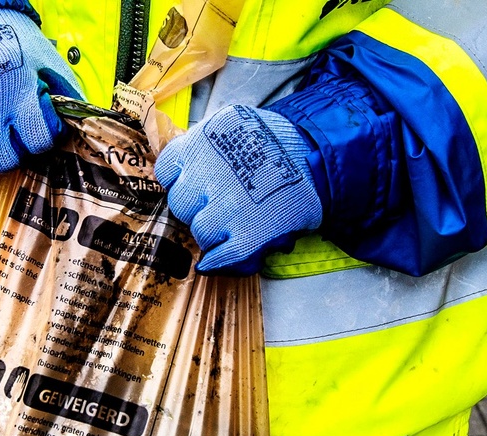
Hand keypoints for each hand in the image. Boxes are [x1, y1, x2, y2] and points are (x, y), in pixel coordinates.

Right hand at [0, 9, 81, 173]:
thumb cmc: (2, 36)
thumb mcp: (43, 58)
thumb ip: (63, 92)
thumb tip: (78, 120)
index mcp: (18, 96)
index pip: (39, 143)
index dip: (40, 136)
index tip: (34, 126)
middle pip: (4, 161)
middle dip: (8, 147)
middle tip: (3, 129)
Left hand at [155, 105, 323, 272]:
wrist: (319, 156)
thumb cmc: (277, 142)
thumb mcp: (234, 124)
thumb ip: (204, 146)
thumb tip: (180, 174)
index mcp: (204, 141)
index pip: (167, 169)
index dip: (179, 180)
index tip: (189, 184)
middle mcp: (210, 172)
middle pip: (180, 202)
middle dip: (195, 206)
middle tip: (215, 205)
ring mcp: (228, 205)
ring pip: (198, 230)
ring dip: (211, 231)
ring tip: (231, 223)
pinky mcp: (248, 232)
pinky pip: (220, 255)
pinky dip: (217, 260)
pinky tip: (214, 260)